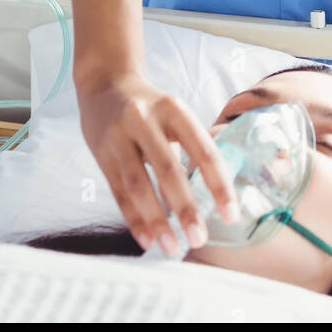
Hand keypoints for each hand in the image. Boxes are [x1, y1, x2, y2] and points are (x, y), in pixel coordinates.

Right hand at [76, 71, 240, 254]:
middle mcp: (145, 119)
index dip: (219, 184)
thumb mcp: (174, 115)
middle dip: (186, 208)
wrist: (105, 83)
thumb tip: (212, 194)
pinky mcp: (100, 152)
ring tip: (172, 247)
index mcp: (174, 109)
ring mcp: (119, 136)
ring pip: (138, 184)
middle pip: (168, 168)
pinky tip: (147, 240)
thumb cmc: (151, 108)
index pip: (203, 150)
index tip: (231, 214)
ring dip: (156, 220)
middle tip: (200, 239)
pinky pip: (117, 191)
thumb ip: (190, 148)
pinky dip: (133, 218)